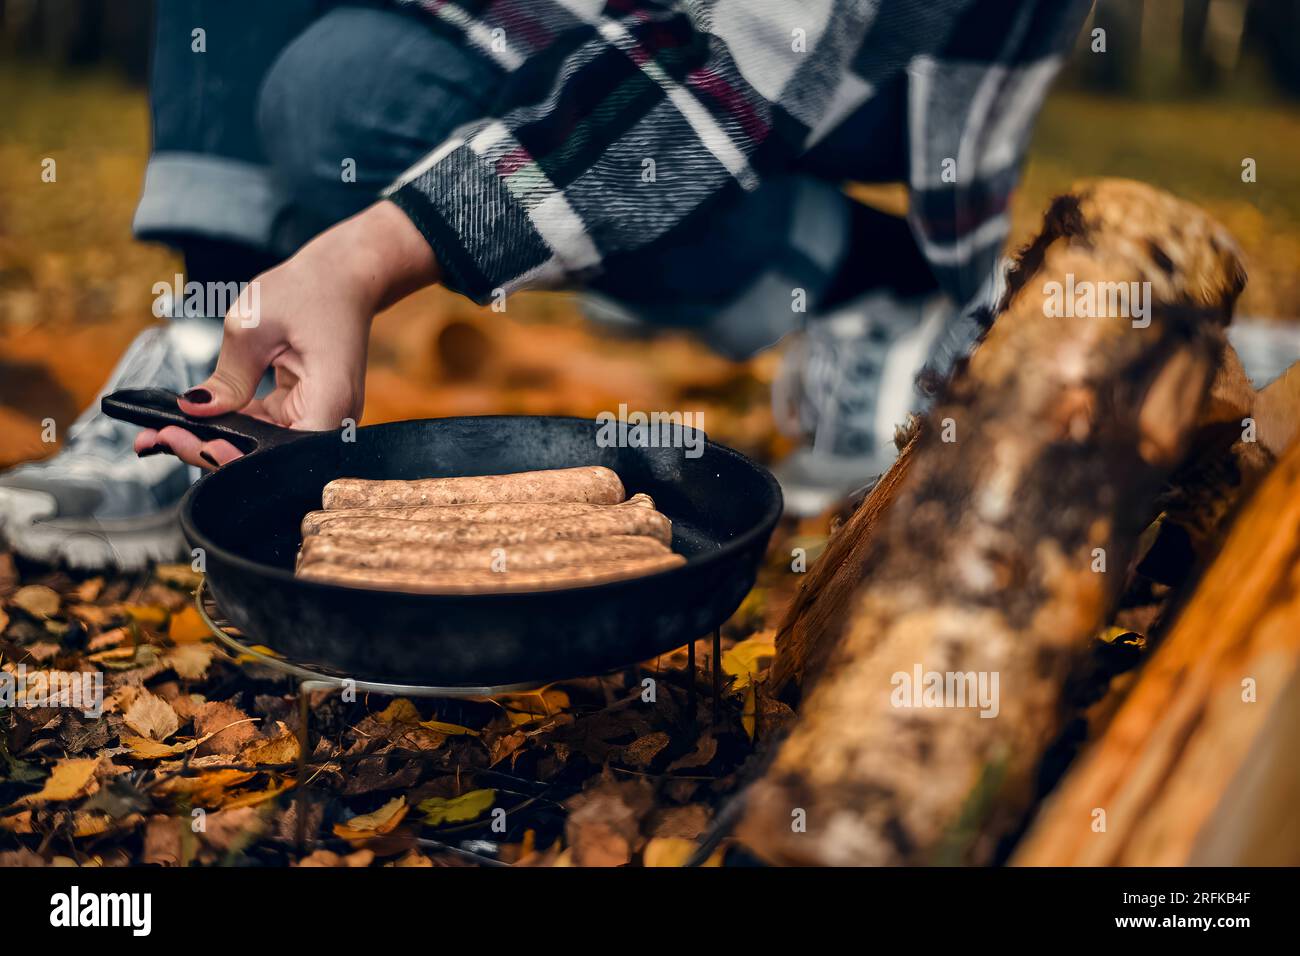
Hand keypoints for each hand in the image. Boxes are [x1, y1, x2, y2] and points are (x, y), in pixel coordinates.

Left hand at [134, 201, 437, 468]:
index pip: (284, 453)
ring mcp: (322, 416)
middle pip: (273, 456)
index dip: (237, 457)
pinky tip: (199, 421)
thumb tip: (194, 412)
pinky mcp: (308, 410)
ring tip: (166, 432)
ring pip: (266, 445)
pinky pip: (269, 428)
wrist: (342, 277)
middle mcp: (334, 418)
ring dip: (220, 441)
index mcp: (330, 399)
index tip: (192, 442)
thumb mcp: (253, 327)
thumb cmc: (308, 290)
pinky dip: (234, 425)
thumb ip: (227, 378)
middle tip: (161, 438)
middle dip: (216, 452)